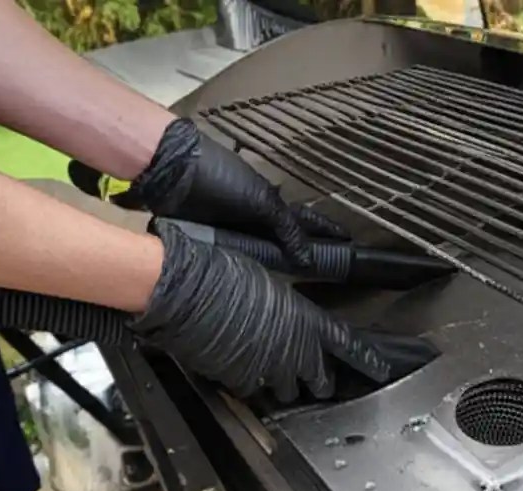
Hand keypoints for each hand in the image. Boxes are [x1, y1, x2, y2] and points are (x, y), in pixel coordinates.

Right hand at [128, 220, 436, 399]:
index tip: (381, 372)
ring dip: (285, 382)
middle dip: (321, 380)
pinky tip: (243, 366)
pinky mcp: (236, 379)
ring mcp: (264, 369)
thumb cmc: (227, 271)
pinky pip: (253, 386)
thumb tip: (286, 312)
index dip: (368, 361)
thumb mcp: (270, 281)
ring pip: (286, 389)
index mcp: (306, 322)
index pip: (348, 347)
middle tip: (320, 380)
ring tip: (277, 371)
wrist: (186, 288)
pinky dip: (253, 379)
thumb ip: (287, 307)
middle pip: (319, 380)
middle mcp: (291, 352)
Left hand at [130, 118, 345, 267]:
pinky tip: (252, 280)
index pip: (304, 221)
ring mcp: (233, 228)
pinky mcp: (210, 239)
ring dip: (271, 265)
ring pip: (258, 251)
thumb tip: (307, 259)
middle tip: (321, 272)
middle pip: (282, 239)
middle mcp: (254, 216)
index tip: (347, 241)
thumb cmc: (220, 177)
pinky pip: (233, 256)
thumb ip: (285, 229)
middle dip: (299, 253)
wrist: (174, 172)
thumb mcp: (260, 201)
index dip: (324, 231)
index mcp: (271, 202)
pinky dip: (244, 266)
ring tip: (289, 286)